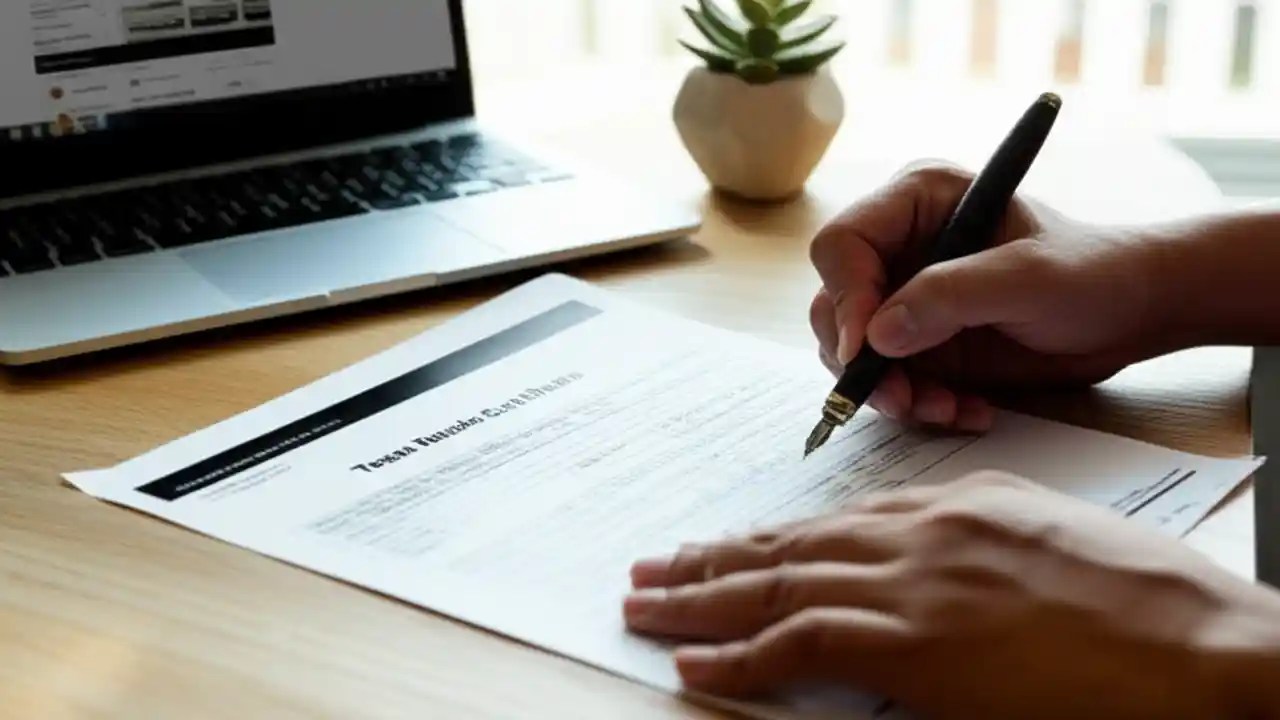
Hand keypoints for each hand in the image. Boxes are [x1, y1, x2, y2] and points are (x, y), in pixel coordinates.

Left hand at [624, 473, 1279, 719]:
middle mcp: (916, 536)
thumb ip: (972, 537)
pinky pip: (801, 644)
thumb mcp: (1047, 537)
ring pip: (776, 585)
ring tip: (644, 606)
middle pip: (786, 545)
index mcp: (949, 508)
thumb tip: (919, 561)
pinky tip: (696, 663)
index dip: (762, 538)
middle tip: (650, 569)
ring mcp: (911, 585)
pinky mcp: (914, 644)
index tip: (716, 548)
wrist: (1196, 642)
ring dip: (700, 602)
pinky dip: (741, 657)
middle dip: (709, 561)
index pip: (828, 522)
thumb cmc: (1140, 600)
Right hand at [809, 162, 1174, 431]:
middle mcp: (897, 246)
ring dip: (892, 391)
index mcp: (917, 200)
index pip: (842, 245)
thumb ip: (950, 296)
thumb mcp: (1028, 278)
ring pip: (853, 351)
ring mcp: (903, 296)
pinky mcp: (916, 341)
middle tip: (901, 398)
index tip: (866, 351)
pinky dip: (917, 404)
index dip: (846, 298)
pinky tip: (965, 409)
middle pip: (835, 304)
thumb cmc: (1090, 274)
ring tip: (946, 408)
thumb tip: (877, 335)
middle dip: (863, 360)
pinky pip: (887, 380)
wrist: (1127, 314)